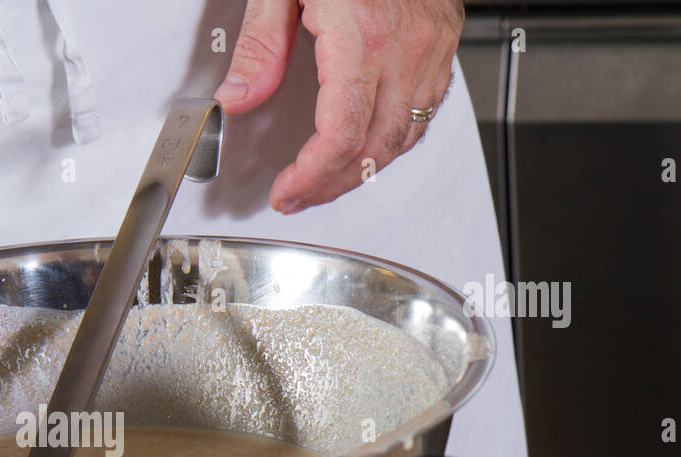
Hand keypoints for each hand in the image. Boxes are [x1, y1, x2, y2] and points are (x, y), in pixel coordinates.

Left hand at [215, 0, 463, 213]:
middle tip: (298, 195)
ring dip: (365, 168)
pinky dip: (395, 138)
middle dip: (333, 184)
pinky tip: (369, 143)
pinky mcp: (443, 39)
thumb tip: (238, 97)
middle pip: (374, 149)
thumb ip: (259, 44)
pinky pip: (427, 109)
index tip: (286, 192)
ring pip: (406, 136)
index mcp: (363, 37)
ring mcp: (431, 45)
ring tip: (327, 180)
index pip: (341, 136)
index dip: (312, 177)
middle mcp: (405, 47)